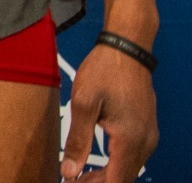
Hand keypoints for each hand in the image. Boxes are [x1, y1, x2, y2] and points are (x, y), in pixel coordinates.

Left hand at [62, 43, 156, 180]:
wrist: (126, 49)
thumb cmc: (103, 72)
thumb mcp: (83, 104)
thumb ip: (78, 140)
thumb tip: (69, 171)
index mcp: (130, 140)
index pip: (116, 180)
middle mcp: (145, 142)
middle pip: (124, 177)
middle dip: (98, 182)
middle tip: (72, 178)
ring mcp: (149, 135)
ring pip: (129, 168)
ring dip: (107, 174)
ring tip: (80, 172)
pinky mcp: (146, 128)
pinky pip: (133, 155)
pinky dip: (116, 163)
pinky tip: (97, 159)